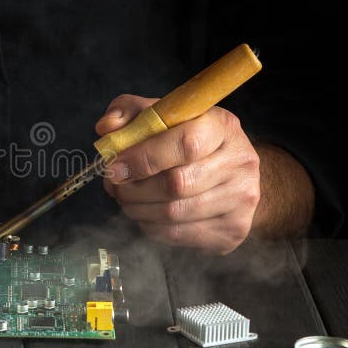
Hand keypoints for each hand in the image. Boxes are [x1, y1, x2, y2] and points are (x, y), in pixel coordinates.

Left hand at [95, 95, 260, 253]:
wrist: (231, 172)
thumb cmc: (188, 139)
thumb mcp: (160, 115)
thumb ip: (130, 113)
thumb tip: (106, 128)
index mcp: (221, 126)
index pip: (185, 144)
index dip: (143, 158)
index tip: (115, 167)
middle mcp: (239, 161)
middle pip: (177, 184)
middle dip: (134, 189)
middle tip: (114, 187)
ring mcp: (241, 198)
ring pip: (174, 213)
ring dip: (138, 210)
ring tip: (126, 200)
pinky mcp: (234, 229)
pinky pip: (179, 234)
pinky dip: (152, 227)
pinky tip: (146, 215)